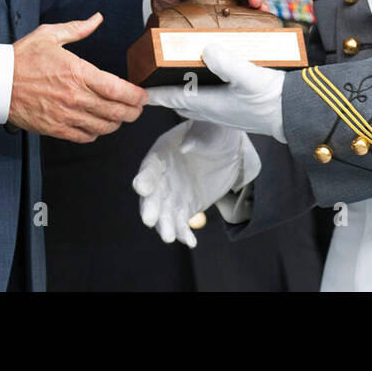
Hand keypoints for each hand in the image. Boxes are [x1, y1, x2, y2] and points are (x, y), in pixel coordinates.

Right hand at [8, 12, 147, 141]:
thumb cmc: (22, 57)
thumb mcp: (50, 35)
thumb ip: (78, 28)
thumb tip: (97, 18)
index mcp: (78, 72)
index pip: (118, 90)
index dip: (136, 96)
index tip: (143, 96)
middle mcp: (75, 96)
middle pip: (116, 112)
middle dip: (133, 112)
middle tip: (138, 109)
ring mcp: (65, 115)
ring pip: (103, 127)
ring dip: (117, 124)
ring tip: (121, 117)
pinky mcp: (54, 129)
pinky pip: (84, 137)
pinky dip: (96, 133)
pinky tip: (98, 126)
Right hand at [132, 119, 259, 246]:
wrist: (230, 149)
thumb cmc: (216, 132)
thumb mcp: (211, 129)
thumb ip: (198, 137)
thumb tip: (186, 146)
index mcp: (164, 152)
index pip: (151, 166)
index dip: (145, 177)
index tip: (141, 188)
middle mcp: (163, 175)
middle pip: (153, 194)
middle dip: (150, 207)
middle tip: (150, 220)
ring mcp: (174, 193)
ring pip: (165, 212)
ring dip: (165, 225)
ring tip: (169, 237)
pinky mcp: (186, 206)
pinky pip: (181, 222)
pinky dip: (184, 232)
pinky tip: (190, 241)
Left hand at [146, 42, 286, 142]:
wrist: (295, 114)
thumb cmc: (272, 98)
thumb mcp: (249, 75)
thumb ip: (226, 62)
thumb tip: (206, 49)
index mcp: (211, 103)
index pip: (175, 97)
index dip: (157, 93)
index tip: (141, 91)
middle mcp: (215, 111)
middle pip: (182, 104)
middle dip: (168, 96)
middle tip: (156, 85)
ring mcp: (227, 114)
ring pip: (196, 106)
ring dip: (184, 96)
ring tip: (178, 82)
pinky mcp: (239, 112)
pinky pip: (211, 105)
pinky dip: (202, 95)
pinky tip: (212, 84)